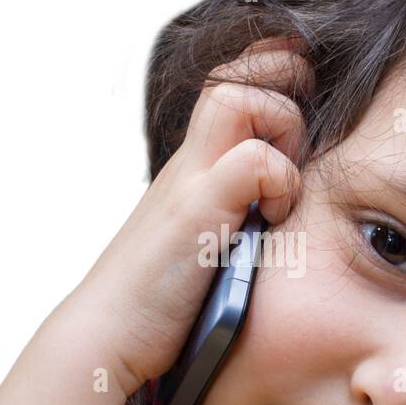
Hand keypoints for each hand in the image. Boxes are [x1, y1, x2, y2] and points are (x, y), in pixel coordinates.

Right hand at [67, 35, 315, 397]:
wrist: (106, 336)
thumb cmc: (159, 299)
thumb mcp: (202, 238)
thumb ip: (233, 209)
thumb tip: (277, 205)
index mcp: (195, 166)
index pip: (229, 84)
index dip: (268, 68)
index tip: (300, 81)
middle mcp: (190, 163)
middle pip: (232, 75)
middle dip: (279, 81)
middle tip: (297, 139)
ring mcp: (191, 182)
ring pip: (239, 99)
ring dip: (280, 126)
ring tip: (284, 182)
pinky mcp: (197, 212)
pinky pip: (254, 162)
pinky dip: (279, 182)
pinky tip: (275, 218)